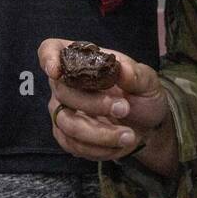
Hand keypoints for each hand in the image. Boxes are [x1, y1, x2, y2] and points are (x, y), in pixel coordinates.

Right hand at [39, 38, 171, 163]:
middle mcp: (66, 84)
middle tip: (123, 108)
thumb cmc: (142, 96)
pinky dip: (98, 148)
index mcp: (81, 60)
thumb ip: (136, 75)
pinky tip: (118, 144)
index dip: (48, 58)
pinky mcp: (68, 136)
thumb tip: (123, 69)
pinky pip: (73, 145)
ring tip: (128, 135)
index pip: (51, 50)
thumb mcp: (148, 82)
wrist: (148, 127)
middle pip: (62, 92)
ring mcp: (64, 111)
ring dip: (99, 133)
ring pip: (67, 124)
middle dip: (94, 104)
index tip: (56, 71)